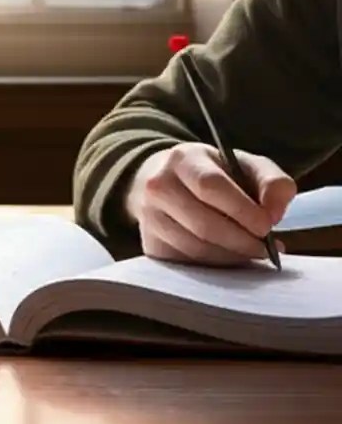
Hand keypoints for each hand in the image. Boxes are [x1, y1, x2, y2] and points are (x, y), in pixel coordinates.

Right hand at [125, 143, 294, 265]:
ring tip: (252, 251)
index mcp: (183, 159)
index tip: (267, 226)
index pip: (210, 186)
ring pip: (195, 248)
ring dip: (231, 256)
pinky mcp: (150, 244)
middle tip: (265, 247)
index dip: (241, 209)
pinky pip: (187, 262)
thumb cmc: (214, 175)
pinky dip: (215, 264)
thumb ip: (272, 182)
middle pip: (202, 223)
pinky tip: (230, 256)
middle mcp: (157, 187)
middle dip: (240, 240)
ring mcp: (149, 218)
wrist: (165, 182)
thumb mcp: (246, 165)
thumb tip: (274, 215)